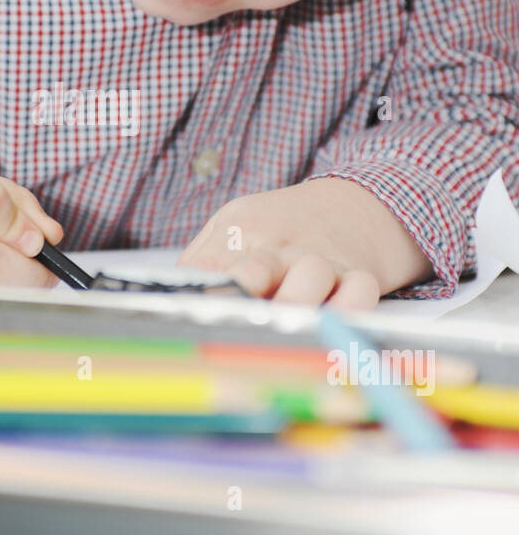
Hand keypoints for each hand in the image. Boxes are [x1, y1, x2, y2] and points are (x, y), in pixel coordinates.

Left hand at [178, 178, 432, 307]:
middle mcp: (278, 243)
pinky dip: (350, 311)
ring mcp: (320, 257)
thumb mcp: (234, 225)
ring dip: (295, 307)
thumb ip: (203, 263)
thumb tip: (173, 302)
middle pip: (254, 273)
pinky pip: (359, 291)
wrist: (353, 203)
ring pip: (309, 276)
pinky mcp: (359, 272)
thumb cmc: (281, 225)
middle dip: (241, 303)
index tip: (188, 326)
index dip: (198, 302)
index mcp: (239, 228)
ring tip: (284, 331)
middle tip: (233, 330)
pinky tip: (334, 330)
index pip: (208, 270)